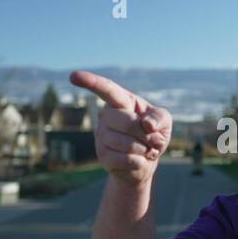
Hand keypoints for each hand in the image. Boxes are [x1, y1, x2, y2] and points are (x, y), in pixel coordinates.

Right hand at [70, 70, 171, 185]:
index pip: (107, 89)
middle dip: (146, 133)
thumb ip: (159, 117)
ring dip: (145, 149)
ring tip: (145, 149)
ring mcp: (101, 136)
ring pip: (127, 143)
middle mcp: (107, 116)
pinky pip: (125, 159)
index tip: (74, 76)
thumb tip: (145, 124)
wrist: (144, 162)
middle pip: (126, 122)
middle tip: (153, 140)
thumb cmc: (153, 135)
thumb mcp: (164, 121)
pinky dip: (139, 162)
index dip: (91, 82)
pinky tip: (138, 160)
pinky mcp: (102, 156)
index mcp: (121, 101)